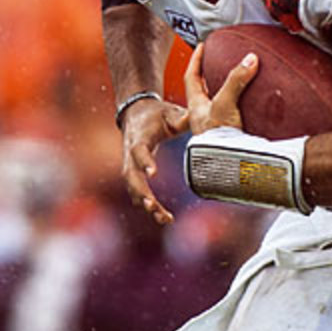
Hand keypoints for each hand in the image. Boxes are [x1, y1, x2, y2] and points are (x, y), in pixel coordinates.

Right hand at [120, 95, 188, 224]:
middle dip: (141, 192)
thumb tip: (202, 120)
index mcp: (140, 137)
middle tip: (153, 206)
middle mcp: (130, 153)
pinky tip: (164, 217)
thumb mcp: (171, 112)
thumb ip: (184, 118)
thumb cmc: (158, 114)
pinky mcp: (133, 174)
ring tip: (165, 218)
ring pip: (133, 188)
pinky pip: (137, 192)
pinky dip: (148, 205)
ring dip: (146, 203)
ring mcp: (129, 165)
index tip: (154, 174)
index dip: (145, 162)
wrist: (135, 113)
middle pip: (131, 176)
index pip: (139, 150)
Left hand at [183, 42, 258, 134]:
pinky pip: (232, 113)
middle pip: (202, 89)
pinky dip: (239, 104)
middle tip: (217, 60)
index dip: (196, 59)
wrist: (228, 166)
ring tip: (236, 79)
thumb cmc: (219, 137)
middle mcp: (203, 115)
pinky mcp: (228, 134)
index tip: (201, 45)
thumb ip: (237, 80)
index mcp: (195, 106)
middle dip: (208, 74)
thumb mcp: (226, 104)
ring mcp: (215, 126)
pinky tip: (250, 103)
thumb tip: (250, 58)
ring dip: (224, 90)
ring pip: (217, 102)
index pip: (191, 76)